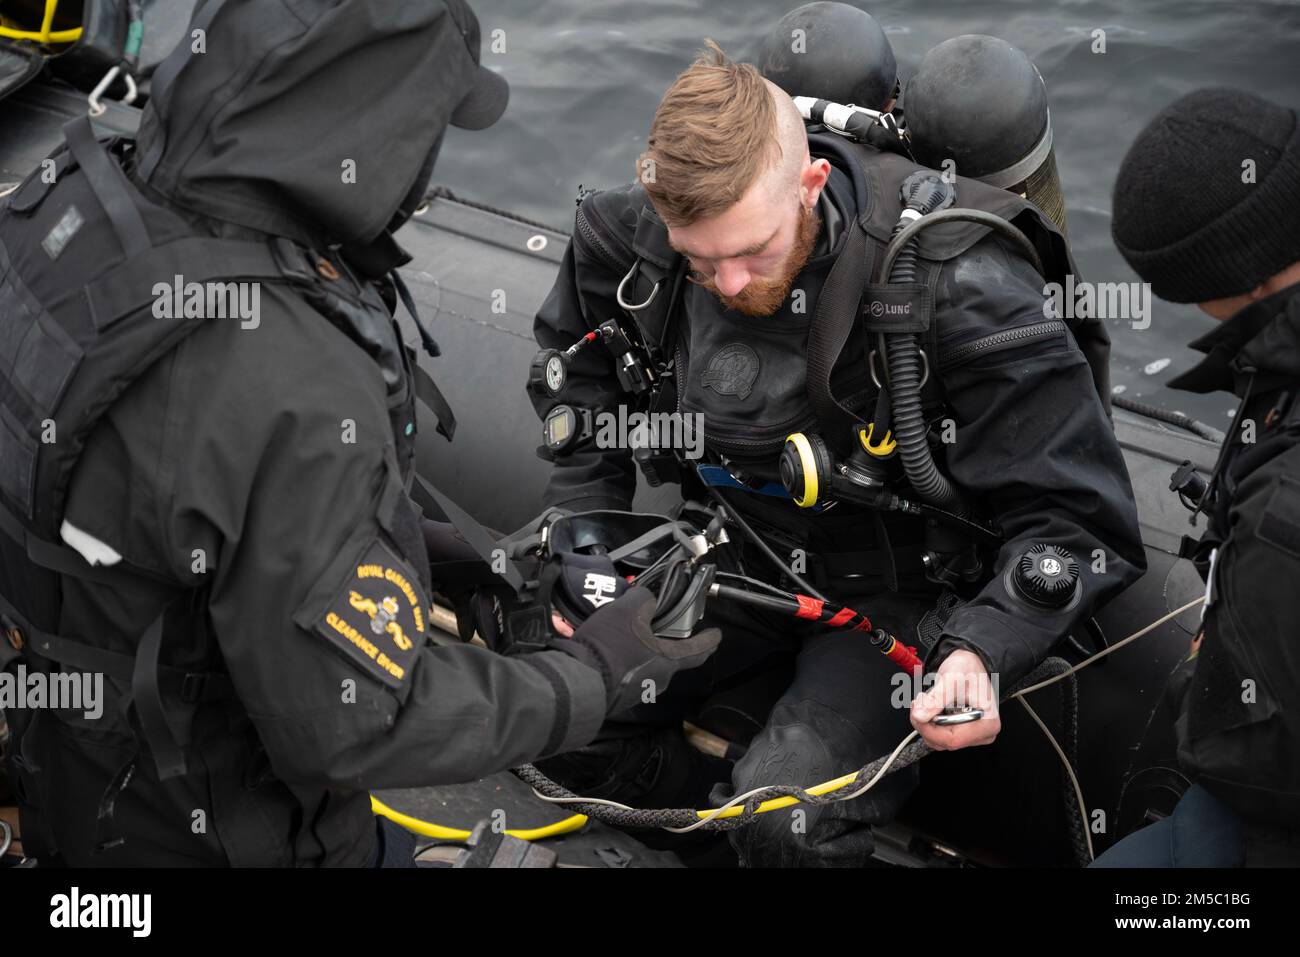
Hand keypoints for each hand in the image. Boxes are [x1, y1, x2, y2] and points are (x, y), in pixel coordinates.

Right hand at [553, 586, 720, 717]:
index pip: (698, 651)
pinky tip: (609, 649)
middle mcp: (659, 680)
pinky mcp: (620, 697)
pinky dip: (624, 661)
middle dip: (665, 642)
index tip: (716, 635)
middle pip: (669, 657)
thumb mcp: (627, 610)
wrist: (578, 681)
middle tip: (657, 626)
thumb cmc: (610, 646)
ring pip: (647, 665)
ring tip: (625, 635)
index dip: (709, 640)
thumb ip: (644, 600)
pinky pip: (628, 673)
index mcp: (668, 660)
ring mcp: (639, 692)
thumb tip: (648, 600)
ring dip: (641, 651)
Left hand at [910, 649, 1001, 749]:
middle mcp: (983, 733)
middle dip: (925, 724)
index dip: (929, 729)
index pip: (953, 739)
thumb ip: (936, 698)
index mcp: (987, 724)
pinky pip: (940, 736)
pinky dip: (929, 724)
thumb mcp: (952, 679)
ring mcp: (973, 735)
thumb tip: (919, 716)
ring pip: (940, 741)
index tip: (916, 712)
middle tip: (918, 702)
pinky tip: (930, 707)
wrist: (969, 664)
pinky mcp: (963, 732)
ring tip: (925, 701)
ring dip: (925, 724)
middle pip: (945, 742)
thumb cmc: (968, 668)